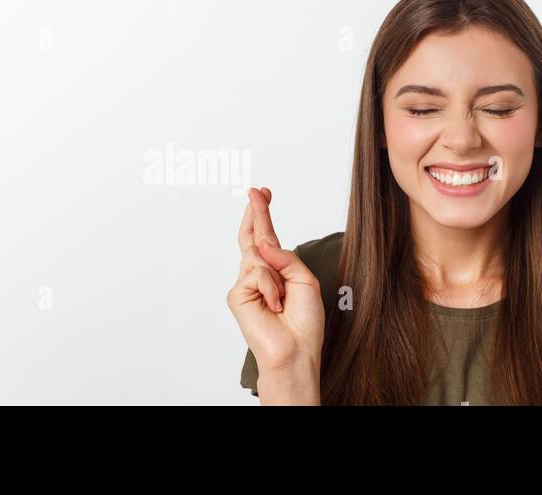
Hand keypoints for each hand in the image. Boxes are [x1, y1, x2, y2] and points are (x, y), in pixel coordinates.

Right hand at [226, 187, 324, 403]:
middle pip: (253, 237)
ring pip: (259, 255)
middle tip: (256, 190)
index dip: (263, 215)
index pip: (266, 238)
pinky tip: (274, 305)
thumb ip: (286, 257)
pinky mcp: (237, 294)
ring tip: (282, 300)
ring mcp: (245, 284)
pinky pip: (256, 273)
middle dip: (256, 213)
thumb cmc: (303, 322)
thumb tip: (262, 243)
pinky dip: (270, 287)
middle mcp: (258, 275)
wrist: (295, 351)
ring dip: (277, 275)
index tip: (262, 194)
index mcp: (276, 272)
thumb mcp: (304, 281)